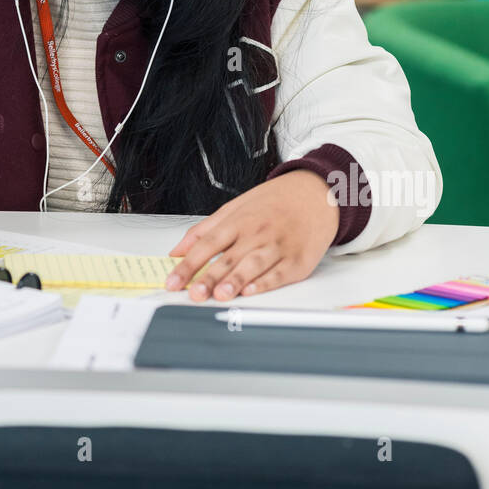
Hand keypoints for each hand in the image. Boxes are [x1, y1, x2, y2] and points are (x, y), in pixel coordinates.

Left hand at [164, 170, 339, 300]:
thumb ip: (204, 230)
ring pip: (253, 266)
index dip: (188, 264)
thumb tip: (177, 251)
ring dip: (235, 281)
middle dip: (209, 277)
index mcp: (238, 221)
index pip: (207, 244)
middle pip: (228, 257)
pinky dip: (265, 283)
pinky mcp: (298, 260)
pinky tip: (252, 291)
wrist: (315, 194)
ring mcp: (278, 246)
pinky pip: (279, 274)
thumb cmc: (274, 202)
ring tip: (219, 294)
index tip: (173, 281)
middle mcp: (257, 233)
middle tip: (193, 293)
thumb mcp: (235, 207)